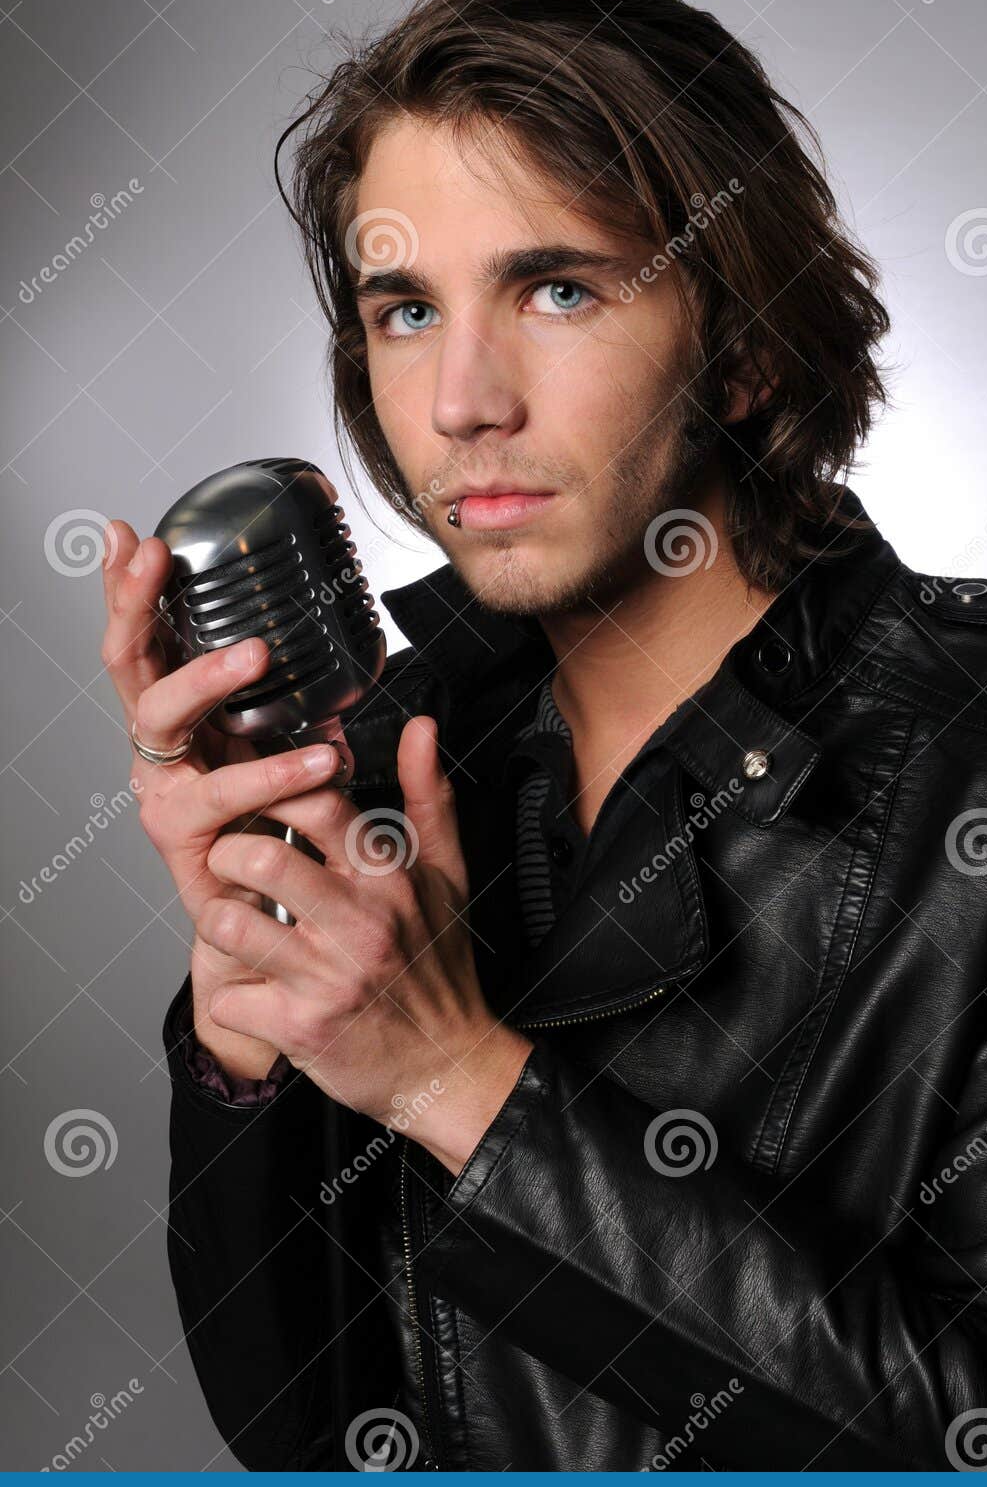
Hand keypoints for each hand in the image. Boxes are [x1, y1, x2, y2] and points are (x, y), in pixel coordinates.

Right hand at [99, 521, 350, 1077]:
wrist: (288, 950)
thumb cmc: (294, 846)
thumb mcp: (316, 758)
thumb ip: (323, 707)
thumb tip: (356, 658)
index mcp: (193, 721)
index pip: (154, 641)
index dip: (136, 591)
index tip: (136, 536)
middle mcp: (168, 754)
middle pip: (131, 668)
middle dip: (135, 609)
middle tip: (161, 567)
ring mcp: (166, 797)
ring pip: (160, 725)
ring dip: (204, 683)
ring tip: (256, 656)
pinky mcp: (185, 845)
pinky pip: (216, 801)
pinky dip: (269, 776)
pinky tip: (320, 759)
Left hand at [196, 714, 533, 1173]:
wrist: (448, 1066)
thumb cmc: (438, 964)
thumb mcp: (443, 875)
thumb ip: (426, 795)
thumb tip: (419, 725)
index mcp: (389, 877)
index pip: (317, 803)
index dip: (272, 791)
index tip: (258, 799)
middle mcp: (361, 922)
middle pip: (260, 858)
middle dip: (228, 853)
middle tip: (231, 862)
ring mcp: (329, 977)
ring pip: (228, 923)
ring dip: (218, 921)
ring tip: (235, 922)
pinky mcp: (302, 1029)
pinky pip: (227, 999)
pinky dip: (230, 998)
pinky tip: (254, 992)